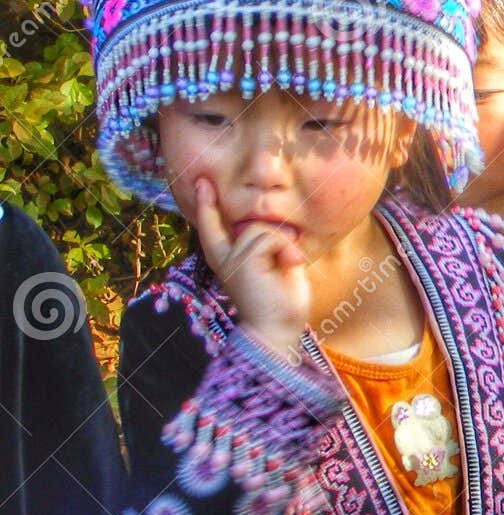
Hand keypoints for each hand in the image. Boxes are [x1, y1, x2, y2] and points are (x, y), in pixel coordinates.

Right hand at [190, 177, 308, 357]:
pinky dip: (286, 248)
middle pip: (242, 225)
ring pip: (262, 230)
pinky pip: (271, 237)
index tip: (202, 183)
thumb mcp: (278, 268)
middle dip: (242, 219)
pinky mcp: (243, 261)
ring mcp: (231, 260)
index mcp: (230, 262)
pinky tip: (290, 263)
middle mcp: (225, 259)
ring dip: (283, 244)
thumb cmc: (282, 304)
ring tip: (288, 264)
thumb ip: (272, 248)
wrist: (277, 331)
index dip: (208, 207)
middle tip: (228, 206)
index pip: (214, 229)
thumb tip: (278, 231)